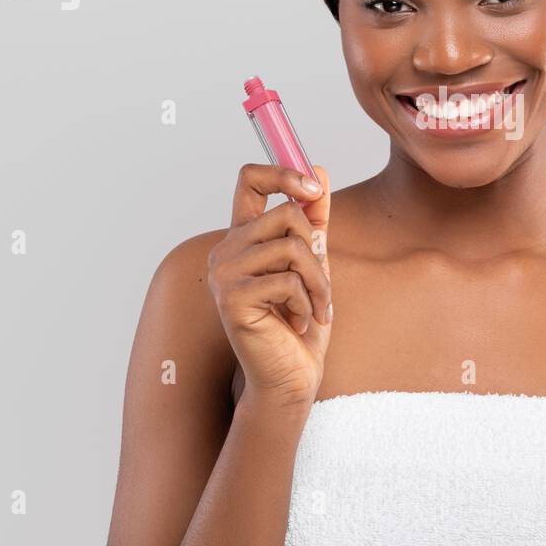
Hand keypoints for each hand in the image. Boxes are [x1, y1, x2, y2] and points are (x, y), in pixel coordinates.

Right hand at [206, 163, 332, 411]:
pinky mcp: (232, 299)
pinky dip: (307, 302)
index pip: (250, 180)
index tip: (313, 187)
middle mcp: (227, 250)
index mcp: (244, 237)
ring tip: (316, 307)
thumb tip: (318, 169)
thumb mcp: (314, 264)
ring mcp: (224, 274)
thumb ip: (314, 220)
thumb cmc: (302, 322)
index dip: (283, 172)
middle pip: (287, 213)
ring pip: (292, 246)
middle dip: (318, 249)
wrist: (293, 376)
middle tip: (321, 286)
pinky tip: (299, 322)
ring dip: (318, 281)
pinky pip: (287, 280)